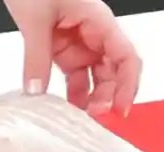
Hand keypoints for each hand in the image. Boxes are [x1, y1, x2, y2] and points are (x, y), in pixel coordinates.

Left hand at [4, 0, 142, 116]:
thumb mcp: (35, 20)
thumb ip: (36, 58)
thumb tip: (36, 92)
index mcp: (98, 20)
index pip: (126, 56)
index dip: (128, 84)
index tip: (120, 108)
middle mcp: (94, 33)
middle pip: (113, 71)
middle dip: (108, 96)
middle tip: (93, 117)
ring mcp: (79, 42)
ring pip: (95, 77)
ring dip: (91, 98)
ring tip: (79, 119)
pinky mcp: (62, 49)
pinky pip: (73, 76)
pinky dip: (71, 94)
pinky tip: (64, 109)